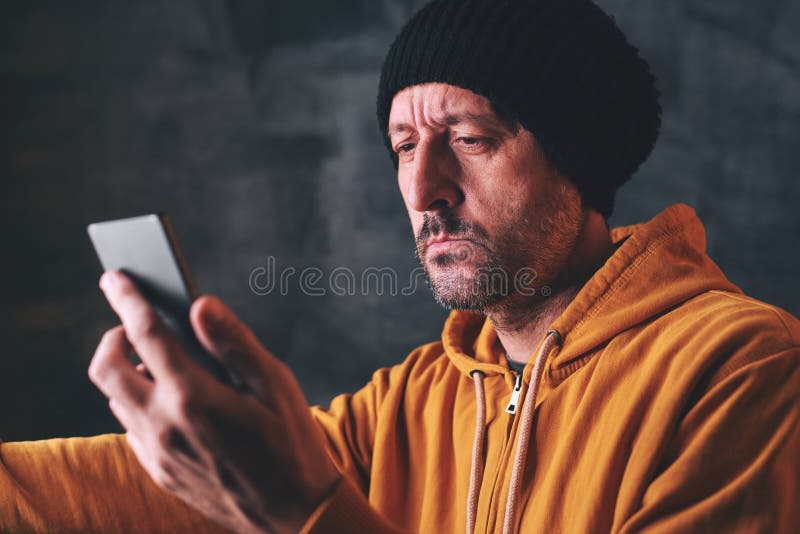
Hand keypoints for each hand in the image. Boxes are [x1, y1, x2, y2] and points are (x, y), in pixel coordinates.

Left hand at [88, 270, 340, 532]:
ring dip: (126, 371)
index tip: (116, 277)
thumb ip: (233, 342)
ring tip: (161, 361)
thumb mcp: (275, 385)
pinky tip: (172, 400)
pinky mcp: (158, 472)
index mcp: (193, 396)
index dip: (127, 299)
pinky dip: (137, 402)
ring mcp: (157, 453)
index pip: (145, 333)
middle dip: (114, 336)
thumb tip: (199, 304)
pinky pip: (130, 428)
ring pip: (113, 398)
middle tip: (138, 325)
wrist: (294, 513)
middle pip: (106, 367)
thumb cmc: (292, 442)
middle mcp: (164, 424)